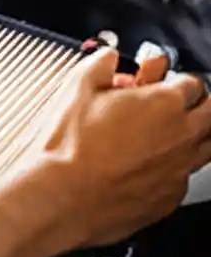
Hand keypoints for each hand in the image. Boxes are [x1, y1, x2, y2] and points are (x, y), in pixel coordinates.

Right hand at [5, 48, 210, 250]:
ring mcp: (180, 169)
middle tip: (178, 106)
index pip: (193, 82)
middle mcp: (182, 135)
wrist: (61, 198)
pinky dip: (174, 169)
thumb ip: (100, 64)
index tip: (160, 83)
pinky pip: (185, 178)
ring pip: (210, 147)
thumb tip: (108, 58)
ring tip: (168, 136)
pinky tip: (148, 168)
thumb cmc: (69, 149)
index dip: (175, 80)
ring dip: (195, 136)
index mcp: (165, 103)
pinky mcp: (170, 198)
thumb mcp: (76, 89)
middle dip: (199, 105)